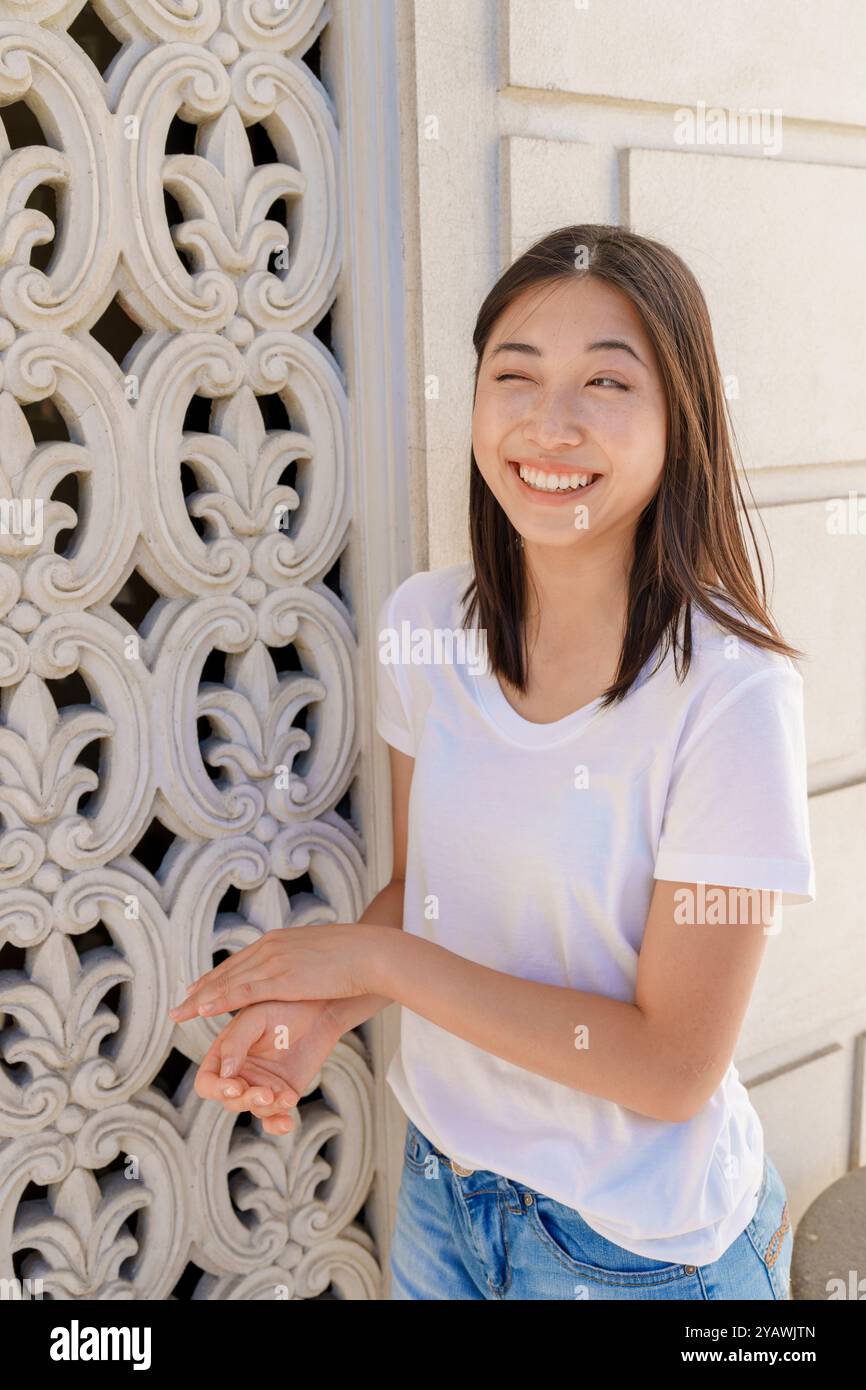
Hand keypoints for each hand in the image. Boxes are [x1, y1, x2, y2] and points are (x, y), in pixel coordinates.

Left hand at [169, 923, 385, 1022]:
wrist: (370, 953)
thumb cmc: (354, 958)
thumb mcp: (319, 956)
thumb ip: (301, 963)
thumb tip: (300, 974)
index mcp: (278, 941)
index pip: (239, 962)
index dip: (216, 978)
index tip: (197, 991)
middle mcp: (270, 947)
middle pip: (227, 972)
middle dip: (201, 990)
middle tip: (179, 1006)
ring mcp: (274, 961)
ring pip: (228, 983)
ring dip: (201, 999)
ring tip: (180, 1013)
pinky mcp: (282, 978)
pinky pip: (243, 991)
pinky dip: (220, 1000)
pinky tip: (203, 1010)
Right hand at [194, 1000, 343, 1134]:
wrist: (318, 1010)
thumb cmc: (282, 1006)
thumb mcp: (254, 1018)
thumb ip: (235, 1043)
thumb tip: (225, 1074)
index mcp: (224, 1055)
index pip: (206, 1082)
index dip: (216, 1089)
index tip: (236, 1086)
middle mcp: (240, 1074)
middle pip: (230, 1101)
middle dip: (247, 1100)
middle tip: (266, 1093)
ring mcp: (261, 1086)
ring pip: (255, 1110)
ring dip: (269, 1108)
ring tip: (287, 1096)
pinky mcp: (283, 1094)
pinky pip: (275, 1118)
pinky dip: (279, 1124)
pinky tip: (288, 1122)